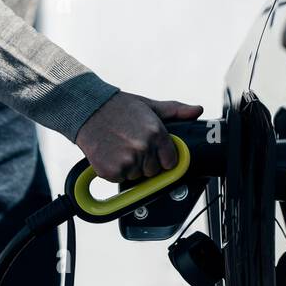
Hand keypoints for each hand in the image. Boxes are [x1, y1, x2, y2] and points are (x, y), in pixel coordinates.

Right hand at [74, 92, 202, 182]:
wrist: (88, 109)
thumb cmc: (120, 108)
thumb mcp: (150, 106)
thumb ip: (176, 111)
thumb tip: (197, 110)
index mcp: (157, 133)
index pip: (170, 162)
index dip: (161, 157)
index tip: (151, 150)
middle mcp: (144, 148)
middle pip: (153, 171)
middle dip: (145, 162)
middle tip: (131, 144)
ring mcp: (127, 161)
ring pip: (136, 176)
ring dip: (129, 167)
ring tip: (119, 146)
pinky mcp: (111, 171)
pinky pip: (119, 179)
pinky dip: (114, 170)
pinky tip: (110, 153)